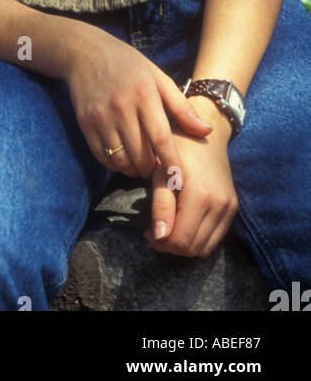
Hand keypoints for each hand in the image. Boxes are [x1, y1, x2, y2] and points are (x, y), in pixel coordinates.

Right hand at [64, 24, 211, 179]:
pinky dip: (115, 164)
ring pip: (121, 159)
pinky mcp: (85, 123)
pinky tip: (123, 159)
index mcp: (144, 94)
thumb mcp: (157, 76)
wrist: (84, 51)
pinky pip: (102, 156)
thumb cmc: (127, 64)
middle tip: (159, 171)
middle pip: (140, 154)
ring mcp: (100, 116)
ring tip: (142, 167)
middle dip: (153, 170)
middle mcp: (121, 107)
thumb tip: (206, 131)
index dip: (171, 163)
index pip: (160, 138)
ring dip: (134, 170)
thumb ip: (181, 106)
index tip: (179, 180)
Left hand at [143, 102, 237, 255]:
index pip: (180, 240)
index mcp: (200, 196)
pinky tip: (184, 224)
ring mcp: (229, 207)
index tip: (147, 232)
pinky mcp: (233, 207)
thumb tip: (158, 236)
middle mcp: (219, 205)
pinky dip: (199, 238)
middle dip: (171, 246)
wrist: (207, 132)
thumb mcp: (162, 171)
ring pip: (206, 247)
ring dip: (185, 245)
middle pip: (193, 248)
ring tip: (168, 228)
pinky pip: (216, 237)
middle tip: (155, 232)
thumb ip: (161, 205)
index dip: (160, 242)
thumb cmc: (177, 147)